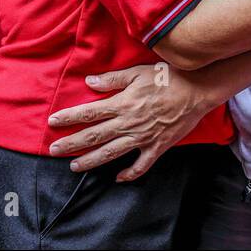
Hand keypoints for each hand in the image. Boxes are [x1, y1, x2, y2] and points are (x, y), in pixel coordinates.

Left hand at [47, 64, 211, 179]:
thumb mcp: (138, 72)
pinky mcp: (157, 146)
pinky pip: (141, 165)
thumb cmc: (168, 77)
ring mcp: (143, 137)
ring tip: (74, 167)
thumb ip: (113, 79)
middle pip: (94, 136)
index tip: (53, 122)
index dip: (69, 118)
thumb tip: (90, 82)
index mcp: (123, 103)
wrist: (198, 89)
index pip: (89, 113)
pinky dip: (129, 173)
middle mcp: (129, 123)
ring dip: (91, 161)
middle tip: (54, 150)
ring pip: (111, 153)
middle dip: (72, 144)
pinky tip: (118, 178)